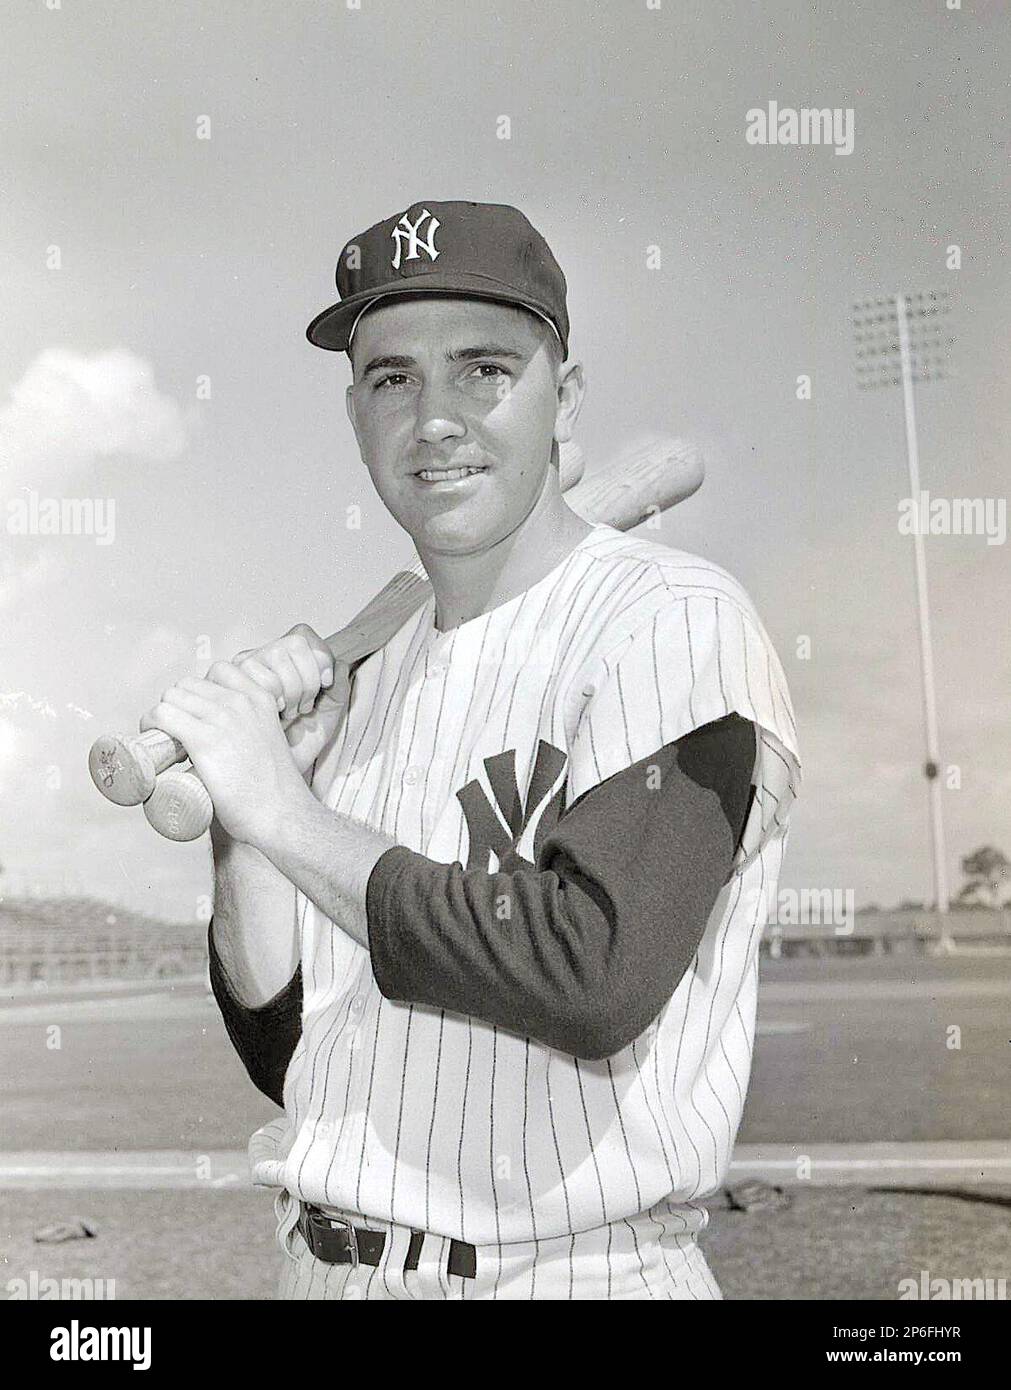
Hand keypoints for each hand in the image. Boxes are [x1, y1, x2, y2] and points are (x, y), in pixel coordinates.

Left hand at [139, 660, 316, 849]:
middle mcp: (240, 702)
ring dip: (161, 714)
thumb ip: (253, 729)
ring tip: (163, 736)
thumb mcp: (270, 740)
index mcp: (260, 699)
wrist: (281, 814)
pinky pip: (163, 715)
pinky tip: (151, 736)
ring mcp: (221, 719)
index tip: (196, 712)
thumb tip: (226, 738)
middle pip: (188, 684)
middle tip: (176, 730)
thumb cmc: (276, 789)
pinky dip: (150, 723)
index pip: (219, 671)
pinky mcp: (204, 740)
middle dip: (177, 703)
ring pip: (171, 696)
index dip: (200, 690)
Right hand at [231, 624, 351, 777]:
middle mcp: (260, 660)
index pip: (302, 635)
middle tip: (301, 707)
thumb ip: (338, 688)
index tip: (325, 685)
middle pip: (291, 644)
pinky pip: (258, 675)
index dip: (320, 657)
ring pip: (275, 655)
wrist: (275, 774)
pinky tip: (272, 716)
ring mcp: (241, 670)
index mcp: (282, 662)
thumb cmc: (295, 746)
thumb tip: (339, 664)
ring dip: (290, 690)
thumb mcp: (327, 716)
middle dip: (306, 680)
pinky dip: (274, 697)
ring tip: (285, 714)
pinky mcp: (225, 684)